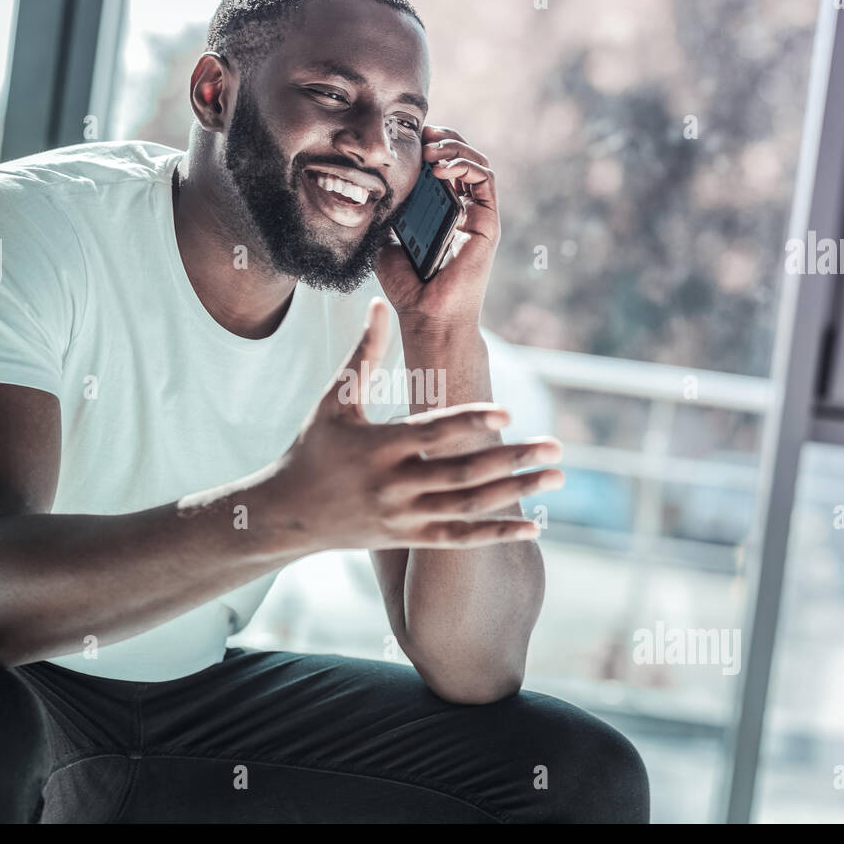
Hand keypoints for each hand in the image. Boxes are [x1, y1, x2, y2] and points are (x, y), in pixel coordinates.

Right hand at [271, 298, 562, 549]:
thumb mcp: (333, 400)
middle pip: (463, 473)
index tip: (510, 411)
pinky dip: (496, 533)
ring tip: (556, 477)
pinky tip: (533, 527)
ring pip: (468, 507)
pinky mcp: (408, 538)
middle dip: (512, 459)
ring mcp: (403, 516)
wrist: (287, 513)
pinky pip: (459, 541)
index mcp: (378, 446)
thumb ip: (362, 354)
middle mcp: (394, 484)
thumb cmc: (312, 447)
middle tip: (556, 447)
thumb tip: (378, 303)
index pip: (433, 433)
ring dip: (516, 492)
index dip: (472, 421)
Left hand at [374, 124, 499, 333]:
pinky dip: (465, 165)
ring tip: (430, 148)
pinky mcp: (488, 224)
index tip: (409, 137)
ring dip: (455, 147)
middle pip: (464, 159)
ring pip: (478, 164)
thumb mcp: (386, 240)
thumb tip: (375, 186)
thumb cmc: (406, 287)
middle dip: (445, 138)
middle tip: (422, 133)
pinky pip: (485, 182)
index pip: (443, 167)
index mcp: (442, 213)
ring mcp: (478, 217)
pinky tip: (440, 167)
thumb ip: (388, 214)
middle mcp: (463, 212)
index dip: (431, 146)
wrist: (425, 314)